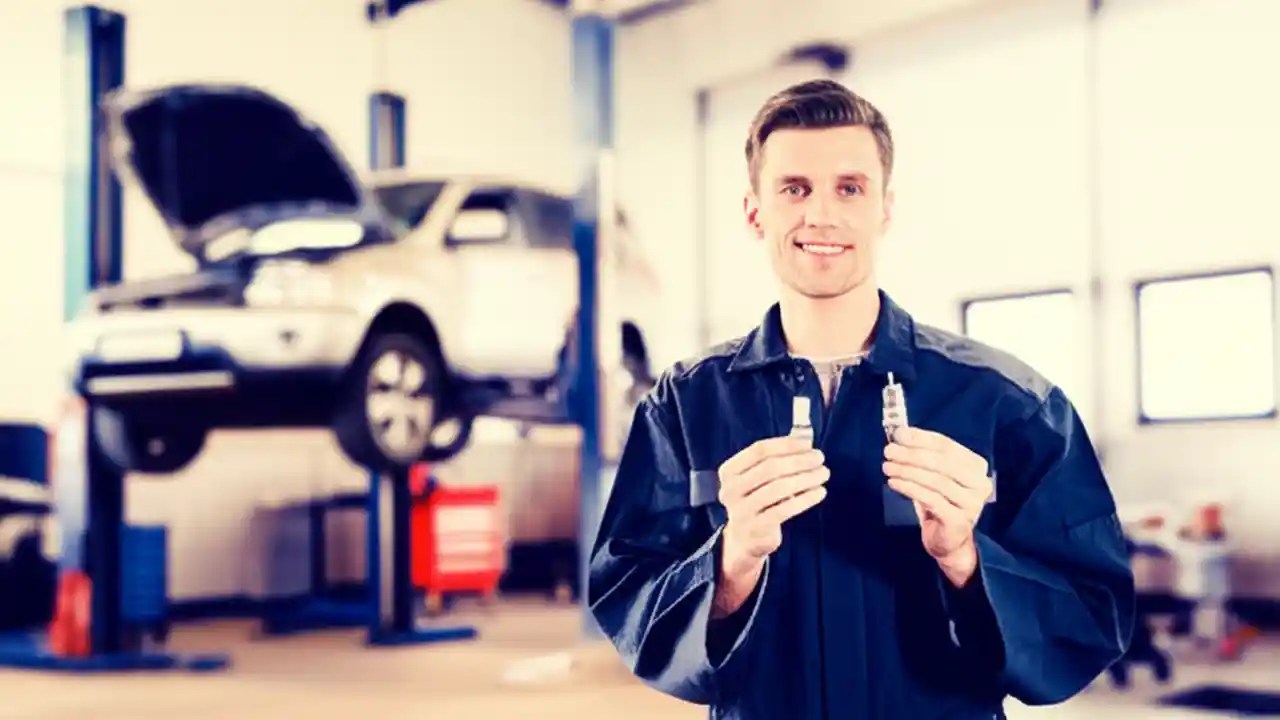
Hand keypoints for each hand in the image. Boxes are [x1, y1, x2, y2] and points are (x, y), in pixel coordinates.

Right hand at [713, 436, 827, 614]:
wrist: (744, 539)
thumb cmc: (757, 500)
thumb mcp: (758, 479)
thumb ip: (776, 458)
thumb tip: (804, 438)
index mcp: (729, 471)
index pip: (759, 450)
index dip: (786, 444)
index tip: (808, 444)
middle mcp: (730, 490)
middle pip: (770, 468)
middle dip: (799, 460)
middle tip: (820, 459)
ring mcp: (741, 511)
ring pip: (779, 488)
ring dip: (806, 478)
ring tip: (823, 474)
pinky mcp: (757, 528)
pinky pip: (786, 509)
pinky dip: (806, 498)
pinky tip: (819, 492)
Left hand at [883, 427, 993, 585]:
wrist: (949, 540)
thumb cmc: (940, 502)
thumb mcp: (934, 475)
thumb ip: (923, 455)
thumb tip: (900, 434)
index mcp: (976, 465)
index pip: (946, 446)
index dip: (921, 438)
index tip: (898, 434)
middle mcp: (979, 483)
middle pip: (941, 462)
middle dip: (911, 454)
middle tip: (889, 451)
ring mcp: (971, 503)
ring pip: (935, 481)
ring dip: (907, 471)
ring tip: (887, 467)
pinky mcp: (958, 521)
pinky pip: (931, 499)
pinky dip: (910, 488)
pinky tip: (894, 483)